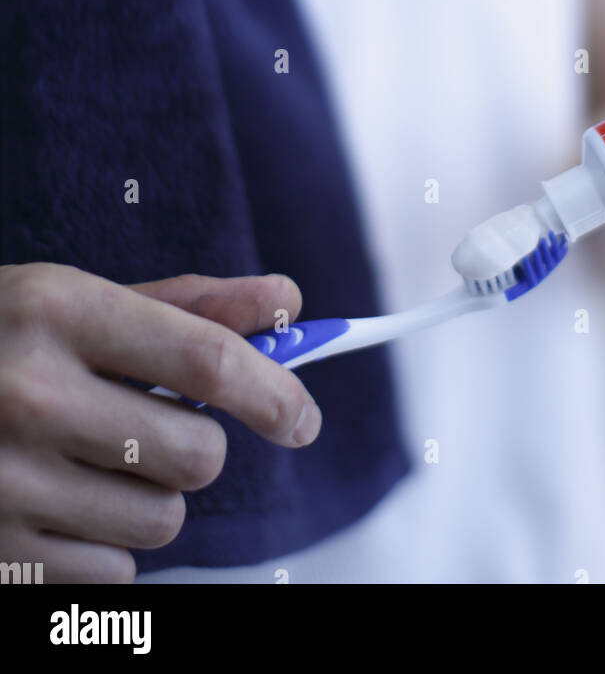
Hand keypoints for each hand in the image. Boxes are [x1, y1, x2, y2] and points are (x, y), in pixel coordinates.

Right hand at [0, 265, 320, 582]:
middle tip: (156, 428)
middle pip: (195, 455)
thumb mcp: (79, 299)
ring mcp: (4, 480)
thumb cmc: (1, 339)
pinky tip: (60, 502)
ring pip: (160, 522)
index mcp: (58, 311)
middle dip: (199, 447)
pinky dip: (106, 549)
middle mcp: (29, 394)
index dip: (273, 390)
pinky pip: (113, 578)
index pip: (204, 360)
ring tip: (95, 460)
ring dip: (151, 497)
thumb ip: (189, 305)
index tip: (302, 416)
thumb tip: (288, 302)